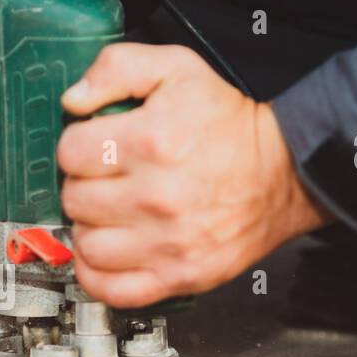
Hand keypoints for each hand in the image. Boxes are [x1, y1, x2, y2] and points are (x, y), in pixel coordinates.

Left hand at [56, 43, 327, 307]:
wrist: (285, 172)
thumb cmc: (229, 125)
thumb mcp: (177, 69)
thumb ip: (116, 67)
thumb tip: (73, 100)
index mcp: (153, 141)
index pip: (71, 152)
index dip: (78, 145)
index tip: (95, 148)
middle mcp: (157, 196)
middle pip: (74, 199)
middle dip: (84, 185)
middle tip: (105, 180)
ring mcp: (166, 242)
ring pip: (86, 244)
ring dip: (89, 228)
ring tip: (108, 214)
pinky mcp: (177, 276)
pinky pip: (111, 288)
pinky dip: (97, 274)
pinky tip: (106, 253)